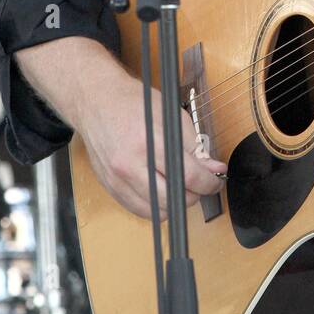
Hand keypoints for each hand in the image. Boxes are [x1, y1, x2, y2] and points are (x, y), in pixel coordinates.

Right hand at [75, 65, 226, 219]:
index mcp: (149, 143)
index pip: (188, 176)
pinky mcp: (110, 188)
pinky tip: (160, 188)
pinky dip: (154, 205)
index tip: (216, 181)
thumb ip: (194, 146)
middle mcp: (130, 166)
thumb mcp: (171, 116)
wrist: (97, 102)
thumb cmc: (134, 103)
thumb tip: (213, 170)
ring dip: (174, 202)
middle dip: (194, 193)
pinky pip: (138, 210)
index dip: (209, 183)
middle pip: (174, 199)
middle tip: (199, 181)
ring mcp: (118, 180)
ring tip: (178, 184)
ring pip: (157, 211)